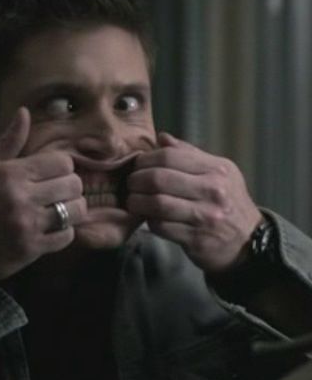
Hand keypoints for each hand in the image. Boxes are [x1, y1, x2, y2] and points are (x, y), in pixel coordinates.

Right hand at [0, 107, 86, 279]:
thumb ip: (8, 142)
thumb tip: (25, 112)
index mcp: (10, 174)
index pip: (62, 161)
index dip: (62, 166)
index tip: (53, 172)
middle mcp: (21, 198)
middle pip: (73, 185)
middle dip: (69, 186)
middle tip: (59, 191)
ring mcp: (27, 225)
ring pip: (74, 211)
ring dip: (71, 209)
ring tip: (60, 209)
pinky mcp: (30, 249)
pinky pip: (66, 236)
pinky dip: (64, 231)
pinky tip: (52, 227)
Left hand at [126, 132, 263, 272]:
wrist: (249, 242)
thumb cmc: (228, 203)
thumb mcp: (219, 173)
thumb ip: (189, 155)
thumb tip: (162, 137)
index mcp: (216, 170)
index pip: (170, 156)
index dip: (146, 159)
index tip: (138, 166)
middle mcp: (213, 191)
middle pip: (159, 179)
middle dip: (136, 181)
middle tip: (130, 184)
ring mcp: (205, 216)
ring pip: (157, 204)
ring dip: (138, 202)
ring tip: (133, 202)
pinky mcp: (196, 239)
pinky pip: (161, 227)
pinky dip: (150, 221)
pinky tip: (149, 218)